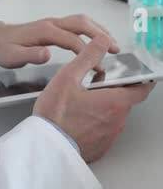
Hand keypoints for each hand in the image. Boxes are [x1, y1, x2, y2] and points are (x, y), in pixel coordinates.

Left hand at [0, 14, 119, 68]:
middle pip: (81, 23)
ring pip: (82, 21)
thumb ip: (29, 55)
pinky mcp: (55, 25)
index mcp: (44, 31)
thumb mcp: (12, 56)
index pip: (71, 39)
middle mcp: (52, 23)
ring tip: (113, 44)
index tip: (97, 65)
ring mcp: (54, 22)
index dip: (86, 52)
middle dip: (100, 35)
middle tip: (115, 49)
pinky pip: (78, 23)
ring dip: (99, 30)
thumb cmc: (4, 49)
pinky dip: (92, 29)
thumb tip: (47, 54)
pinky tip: (99, 40)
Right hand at [33, 34, 153, 162]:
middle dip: (115, 90)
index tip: (141, 75)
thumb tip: (102, 40)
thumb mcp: (68, 77)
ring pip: (114, 115)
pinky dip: (97, 121)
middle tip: (97, 83)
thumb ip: (88, 56)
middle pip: (125, 101)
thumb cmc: (55, 115)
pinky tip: (80, 117)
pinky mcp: (100, 147)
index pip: (141, 89)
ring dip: (105, 106)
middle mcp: (117, 121)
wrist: (45, 148)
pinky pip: (104, 130)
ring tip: (84, 100)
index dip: (143, 80)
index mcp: (114, 102)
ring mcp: (109, 136)